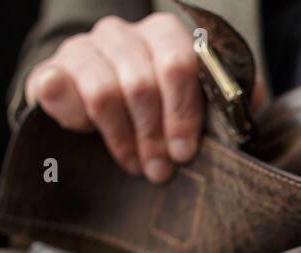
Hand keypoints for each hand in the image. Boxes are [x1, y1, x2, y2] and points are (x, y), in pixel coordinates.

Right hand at [25, 14, 218, 181]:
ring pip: (102, 91)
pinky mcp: (50, 71)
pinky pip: (56, 87)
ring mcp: (83, 49)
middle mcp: (122, 34)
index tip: (185, 152)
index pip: (178, 63)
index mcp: (164, 35)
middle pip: (141, 82)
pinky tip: (85, 133)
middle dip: (154, 135)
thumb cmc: (158, 111)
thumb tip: (250, 110)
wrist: (94, 107)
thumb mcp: (198, 106)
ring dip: (122, 138)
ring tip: (135, 164)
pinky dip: (72, 115)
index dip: (183, 113)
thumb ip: (229, 103)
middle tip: (160, 169)